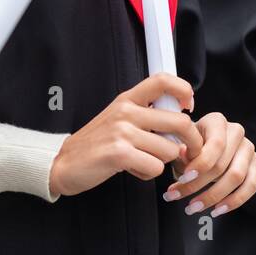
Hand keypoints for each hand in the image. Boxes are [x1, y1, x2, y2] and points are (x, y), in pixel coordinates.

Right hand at [49, 73, 202, 197]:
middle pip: (180, 122)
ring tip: (141, 160)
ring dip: (162, 161)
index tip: (188, 107)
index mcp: (127, 99)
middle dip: (191, 142)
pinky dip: (148, 173)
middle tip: (187, 152)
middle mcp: (126, 112)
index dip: (184, 90)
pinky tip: (132, 169)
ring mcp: (123, 132)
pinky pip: (155, 167)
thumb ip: (146, 117)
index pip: (162, 80)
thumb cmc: (96, 144)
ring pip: (170, 150)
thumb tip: (182, 127)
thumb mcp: (119, 120)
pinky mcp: (120, 153)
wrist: (64, 164)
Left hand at [163, 112, 255, 216]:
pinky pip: (251, 186)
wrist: (203, 145)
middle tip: (179, 197)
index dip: (201, 164)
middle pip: (223, 164)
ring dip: (214, 196)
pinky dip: (233, 201)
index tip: (184, 179)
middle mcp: (237, 132)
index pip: (216, 144)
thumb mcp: (182, 143)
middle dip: (199, 185)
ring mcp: (249, 148)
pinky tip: (216, 210)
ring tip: (194, 207)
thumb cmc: (191, 144)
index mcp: (217, 121)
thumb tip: (183, 154)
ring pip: (237, 177)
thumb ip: (182, 149)